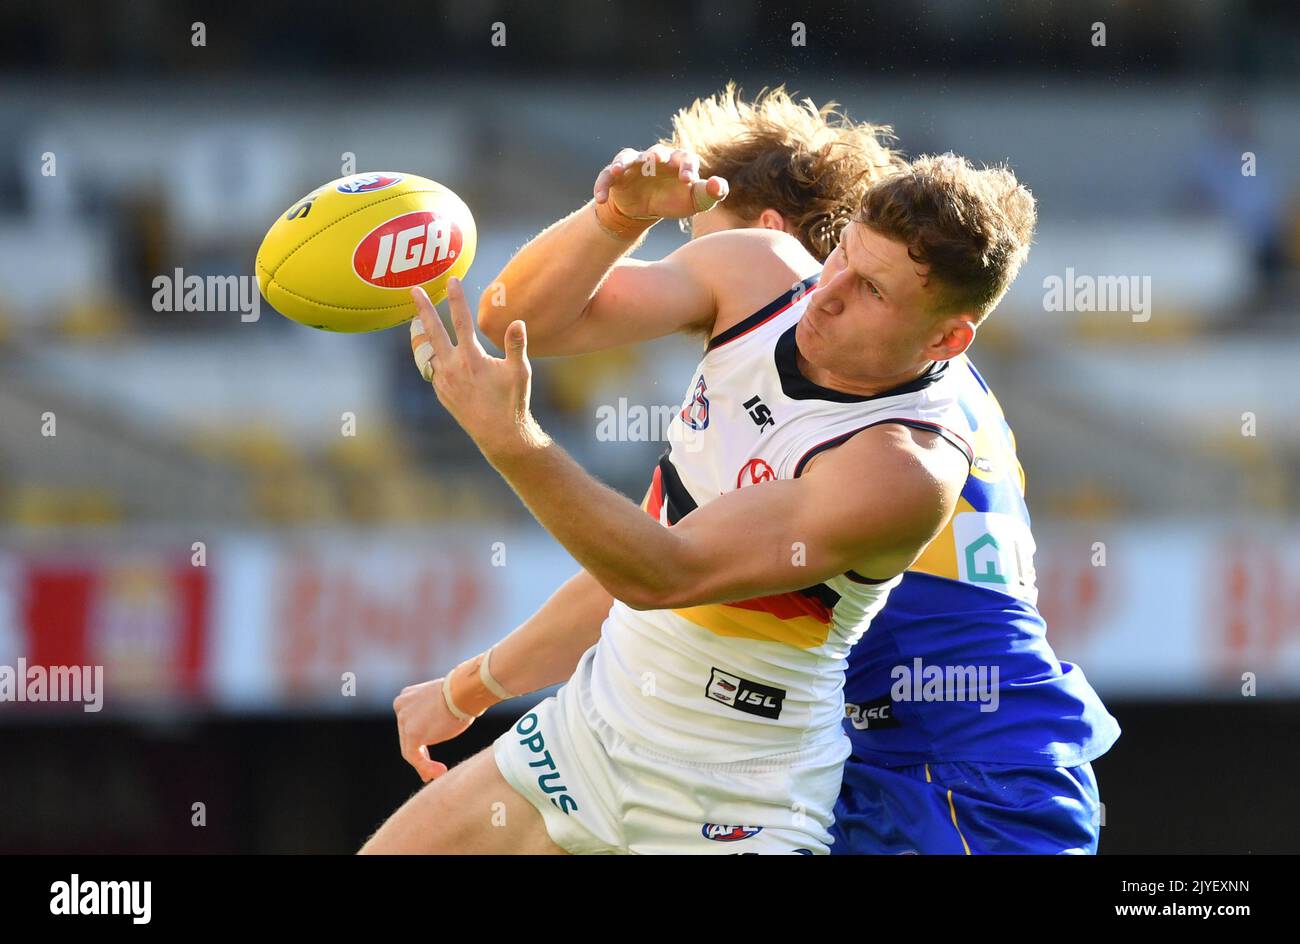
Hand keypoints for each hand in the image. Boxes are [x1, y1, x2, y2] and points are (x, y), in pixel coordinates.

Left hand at [393, 677, 473, 781]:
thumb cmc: (462, 694)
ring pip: (409, 749)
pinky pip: (414, 756)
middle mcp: (401, 706)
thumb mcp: (441, 700)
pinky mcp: (412, 734)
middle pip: (407, 736)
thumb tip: (438, 727)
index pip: (409, 722)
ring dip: (423, 764)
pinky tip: (438, 772)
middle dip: (420, 753)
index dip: (419, 737)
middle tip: (431, 769)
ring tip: (438, 773)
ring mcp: (404, 720)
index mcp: (407, 696)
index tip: (427, 751)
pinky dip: (425, 767)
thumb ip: (433, 712)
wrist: (464, 692)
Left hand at [412, 277, 544, 459]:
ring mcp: (443, 381)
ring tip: (420, 318)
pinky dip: (435, 357)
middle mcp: (452, 367)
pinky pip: (434, 369)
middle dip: (423, 308)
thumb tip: (518, 322)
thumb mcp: (520, 372)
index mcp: (471, 358)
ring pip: (430, 350)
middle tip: (413, 290)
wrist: (499, 434)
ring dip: (425, 332)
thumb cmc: (513, 401)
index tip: (452, 280)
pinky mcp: (441, 392)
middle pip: (433, 330)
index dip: (457, 298)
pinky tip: (439, 353)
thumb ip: (516, 345)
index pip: (461, 320)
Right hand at [593, 145, 727, 221]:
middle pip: (657, 152)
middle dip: (657, 156)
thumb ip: (710, 193)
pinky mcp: (616, 175)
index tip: (689, 180)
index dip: (687, 167)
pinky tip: (600, 199)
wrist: (645, 210)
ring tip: (618, 170)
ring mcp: (634, 165)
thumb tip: (718, 185)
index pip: (685, 158)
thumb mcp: (694, 201)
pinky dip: (603, 185)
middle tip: (659, 160)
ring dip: (622, 162)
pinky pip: (607, 177)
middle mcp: (656, 159)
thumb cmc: (673, 200)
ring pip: (628, 157)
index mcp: (678, 162)